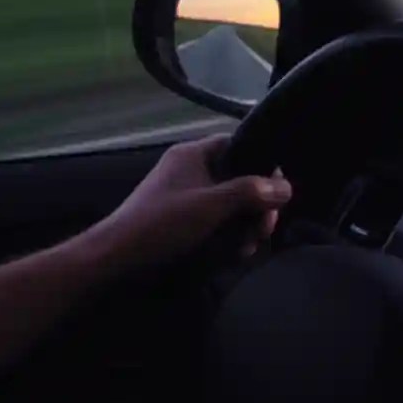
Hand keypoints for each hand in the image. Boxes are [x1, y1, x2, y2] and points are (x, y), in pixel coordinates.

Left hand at [84, 134, 291, 270]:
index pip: (239, 145)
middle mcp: (189, 169)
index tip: (276, 193)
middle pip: (238, 178)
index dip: (262, 164)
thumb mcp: (212, 205)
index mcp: (194, 154)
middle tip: (263, 231)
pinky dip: (227, 235)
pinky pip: (214, 220)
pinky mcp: (179, 220)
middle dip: (256, 205)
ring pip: (229, 203)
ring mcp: (183, 195)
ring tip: (247, 249)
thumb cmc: (164, 223)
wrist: (115, 257)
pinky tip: (234, 254)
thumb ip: (251, 192)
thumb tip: (287, 186)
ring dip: (244, 225)